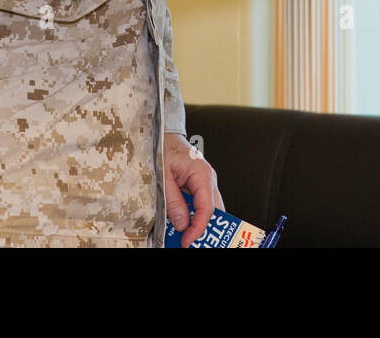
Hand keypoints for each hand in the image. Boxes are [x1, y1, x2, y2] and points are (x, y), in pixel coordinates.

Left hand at [164, 132, 223, 247]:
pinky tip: (183, 224)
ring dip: (199, 223)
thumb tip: (182, 223)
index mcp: (202, 175)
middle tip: (191, 242)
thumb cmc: (165, 150)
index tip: (188, 240)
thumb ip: (173, 201)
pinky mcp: (199, 186)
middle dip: (205, 229)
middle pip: (214, 211)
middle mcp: (208, 179)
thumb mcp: (164, 177)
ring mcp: (205, 183)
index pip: (207, 208)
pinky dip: (194, 216)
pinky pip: (201, 204)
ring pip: (209, 209)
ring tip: (186, 236)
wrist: (165, 136)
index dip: (199, 228)